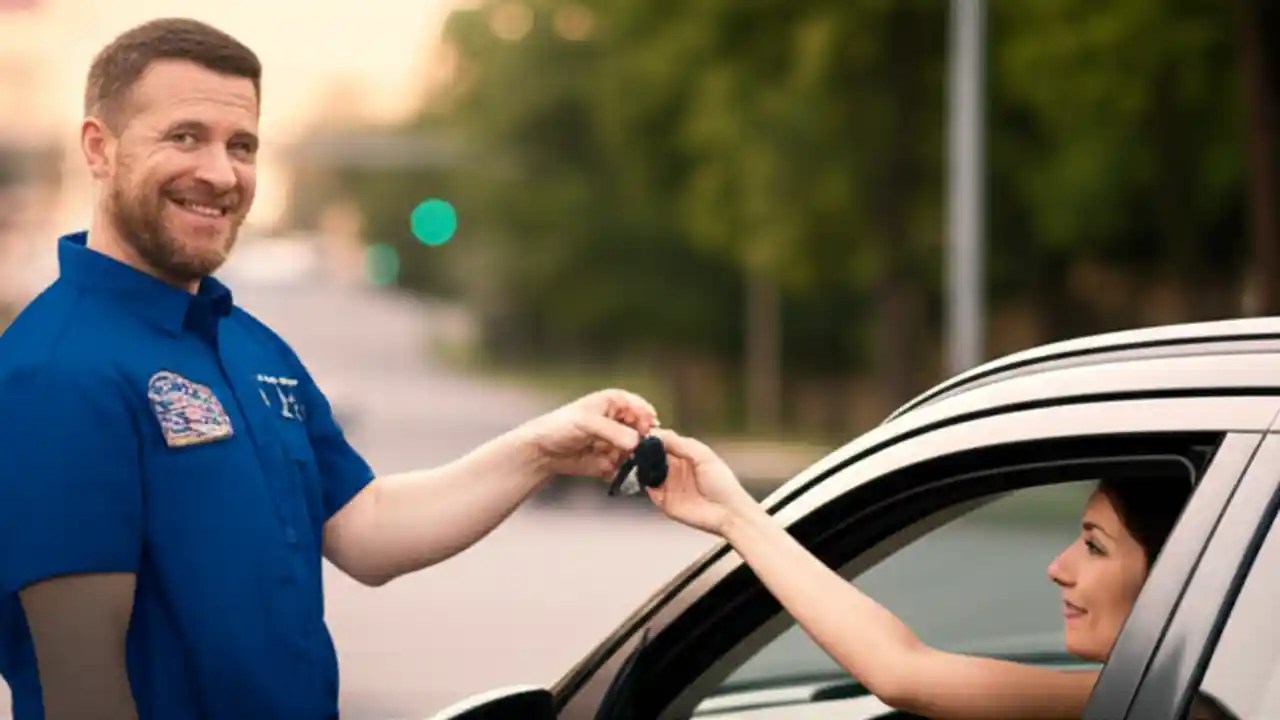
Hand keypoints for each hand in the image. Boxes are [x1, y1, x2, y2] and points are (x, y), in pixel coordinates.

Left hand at [518, 388, 658, 478]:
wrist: (541, 452)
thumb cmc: (559, 426)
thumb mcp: (587, 423)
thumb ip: (614, 432)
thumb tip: (637, 442)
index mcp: (615, 403)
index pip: (641, 408)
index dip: (648, 420)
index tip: (650, 432)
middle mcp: (619, 422)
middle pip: (643, 432)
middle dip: (643, 443)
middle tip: (641, 452)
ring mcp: (616, 443)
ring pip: (636, 452)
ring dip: (633, 459)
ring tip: (623, 462)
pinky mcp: (611, 461)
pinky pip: (624, 467)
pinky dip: (622, 471)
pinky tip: (611, 470)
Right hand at [644, 429, 757, 535]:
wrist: (727, 513)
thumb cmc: (723, 484)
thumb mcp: (704, 456)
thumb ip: (682, 444)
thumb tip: (659, 433)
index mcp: (685, 455)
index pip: (664, 442)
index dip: (653, 437)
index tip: (644, 432)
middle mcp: (674, 469)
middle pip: (652, 455)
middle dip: (643, 450)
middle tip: (636, 444)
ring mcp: (668, 485)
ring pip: (647, 471)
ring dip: (641, 465)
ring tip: (639, 458)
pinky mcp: (664, 501)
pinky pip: (649, 490)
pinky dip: (644, 483)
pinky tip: (645, 476)